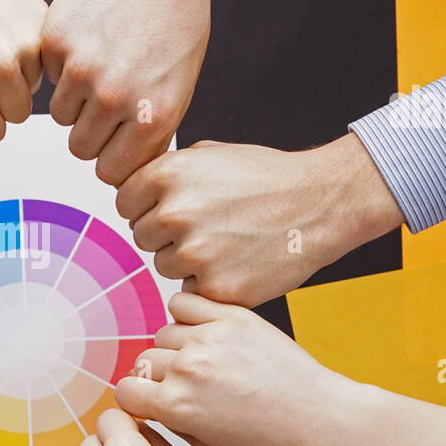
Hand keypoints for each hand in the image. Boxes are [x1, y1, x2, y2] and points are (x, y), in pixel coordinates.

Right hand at [41, 0, 224, 184]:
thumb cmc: (177, 23)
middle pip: (81, 148)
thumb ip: (150, 133)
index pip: (111, 172)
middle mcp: (114, 98)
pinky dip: (62, 67)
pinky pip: (49, 78)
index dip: (111, 159)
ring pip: (61, 116)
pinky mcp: (56, 43)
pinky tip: (89, 43)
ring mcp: (81, 70)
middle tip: (105, 104)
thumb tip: (124, 169)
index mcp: (150, 116)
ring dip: (75, 100)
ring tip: (99, 69)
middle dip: (91, 131)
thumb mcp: (179, 88)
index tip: (114, 146)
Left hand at [115, 136, 404, 305]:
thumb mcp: (208, 154)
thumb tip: (132, 189)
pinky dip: (209, 281)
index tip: (172, 207)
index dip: (148, 206)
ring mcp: (194, 252)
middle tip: (207, 225)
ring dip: (186, 259)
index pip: (125, 202)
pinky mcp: (216, 286)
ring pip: (163, 264)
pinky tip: (236, 261)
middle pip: (142, 235)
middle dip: (166, 233)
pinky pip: (190, 290)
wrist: (321, 202)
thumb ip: (165, 172)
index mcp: (166, 175)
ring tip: (225, 241)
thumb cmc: (268, 177)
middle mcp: (174, 212)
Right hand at [115, 293, 355, 445]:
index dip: (138, 399)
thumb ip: (172, 422)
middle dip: (157, 376)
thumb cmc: (274, 442)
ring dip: (174, 346)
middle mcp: (188, 369)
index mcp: (177, 406)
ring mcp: (210, 339)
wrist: (322, 419)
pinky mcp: (232, 317)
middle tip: (185, 385)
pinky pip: (184, 302)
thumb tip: (151, 403)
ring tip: (202, 361)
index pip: (126, 391)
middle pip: (144, 362)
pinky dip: (186, 313)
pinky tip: (201, 330)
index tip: (151, 400)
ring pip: (163, 333)